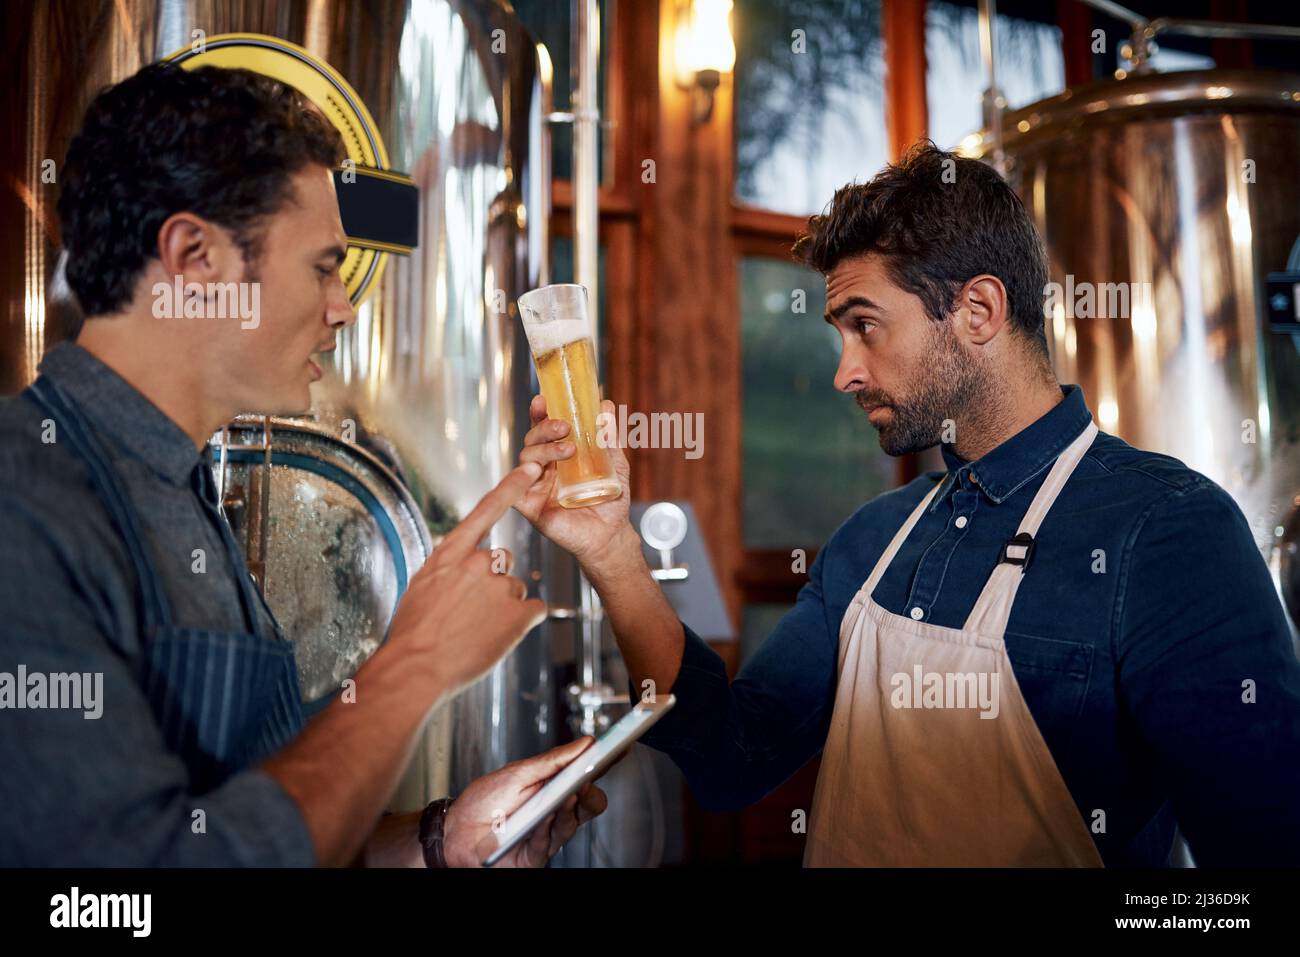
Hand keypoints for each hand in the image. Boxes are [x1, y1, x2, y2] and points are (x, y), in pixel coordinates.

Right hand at [385, 463, 547, 695]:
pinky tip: (498, 636)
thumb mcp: (422, 588)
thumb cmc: (413, 634)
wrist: (417, 669)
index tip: (530, 468)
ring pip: (514, 591)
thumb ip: (448, 571)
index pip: (485, 511)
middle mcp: (478, 563)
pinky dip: (521, 623)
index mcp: (451, 554)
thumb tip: (462, 573)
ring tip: (477, 631)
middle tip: (470, 613)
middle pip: (501, 562)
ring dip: (502, 608)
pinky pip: (533, 611)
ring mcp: (500, 587)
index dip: (510, 487)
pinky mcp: (520, 614)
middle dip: (492, 584)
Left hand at [442, 737, 608, 866]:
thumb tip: (583, 744)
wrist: (454, 830)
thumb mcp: (518, 772)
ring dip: (571, 806)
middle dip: (593, 791)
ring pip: (572, 823)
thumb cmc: (483, 802)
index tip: (619, 748)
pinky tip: (544, 816)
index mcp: (554, 788)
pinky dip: (547, 827)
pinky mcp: (534, 857)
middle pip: (590, 804)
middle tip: (588, 777)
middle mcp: (555, 813)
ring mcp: (547, 835)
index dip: (605, 763)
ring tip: (570, 790)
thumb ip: (552, 760)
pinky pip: (548, 842)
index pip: (586, 775)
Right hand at [515, 395, 636, 569]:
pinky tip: (538, 470)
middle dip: (544, 428)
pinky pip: (515, 489)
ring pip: (526, 459)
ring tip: (568, 449)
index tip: (543, 399)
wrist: (611, 533)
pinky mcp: (530, 507)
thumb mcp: (615, 462)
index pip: (544, 429)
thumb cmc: (610, 500)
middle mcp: (545, 468)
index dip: (540, 413)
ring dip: (543, 449)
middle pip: (532, 440)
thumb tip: (607, 406)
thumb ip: (608, 436)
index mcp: (559, 455)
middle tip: (564, 425)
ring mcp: (535, 486)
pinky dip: (522, 477)